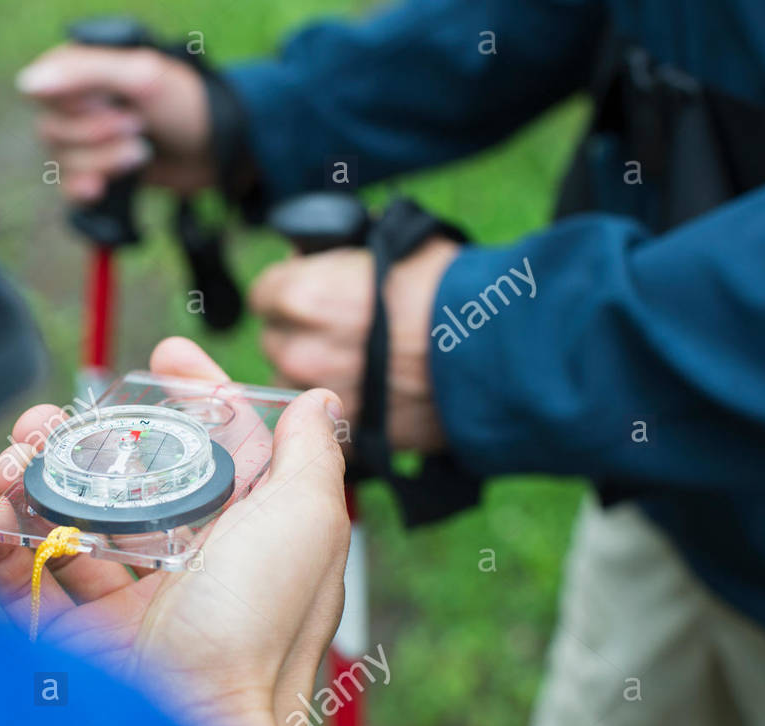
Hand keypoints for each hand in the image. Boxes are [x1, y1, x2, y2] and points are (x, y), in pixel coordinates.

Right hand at [0, 338, 348, 725]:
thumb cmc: (259, 625)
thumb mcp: (305, 523)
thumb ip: (310, 456)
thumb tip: (321, 400)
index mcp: (245, 534)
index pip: (216, 447)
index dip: (193, 396)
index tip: (165, 354)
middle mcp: (188, 565)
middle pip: (128, 480)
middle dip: (85, 435)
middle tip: (51, 415)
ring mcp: (129, 605)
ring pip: (69, 525)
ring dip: (31, 480)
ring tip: (10, 459)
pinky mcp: (76, 641)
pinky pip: (24, 584)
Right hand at [17, 44, 214, 201]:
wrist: (220, 151)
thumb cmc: (186, 103)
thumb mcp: (142, 77)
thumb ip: (86, 73)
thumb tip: (26, 84)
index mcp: (80, 68)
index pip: (40, 90)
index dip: (72, 105)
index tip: (108, 102)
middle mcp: (76, 102)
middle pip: (51, 131)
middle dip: (97, 137)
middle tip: (139, 127)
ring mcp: (86, 139)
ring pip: (62, 162)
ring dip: (104, 162)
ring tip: (142, 153)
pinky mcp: (99, 171)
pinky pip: (70, 187)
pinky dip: (86, 190)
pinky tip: (105, 189)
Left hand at [253, 239, 461, 453]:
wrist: (500, 351)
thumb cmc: (452, 289)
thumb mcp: (389, 248)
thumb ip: (338, 259)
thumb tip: (317, 258)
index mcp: (302, 297)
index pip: (264, 295)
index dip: (288, 290)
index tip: (309, 293)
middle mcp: (300, 352)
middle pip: (276, 343)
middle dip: (301, 335)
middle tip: (342, 330)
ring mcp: (321, 400)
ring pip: (295, 388)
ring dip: (315, 378)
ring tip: (360, 367)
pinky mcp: (348, 437)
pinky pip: (325, 426)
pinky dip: (343, 414)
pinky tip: (373, 397)